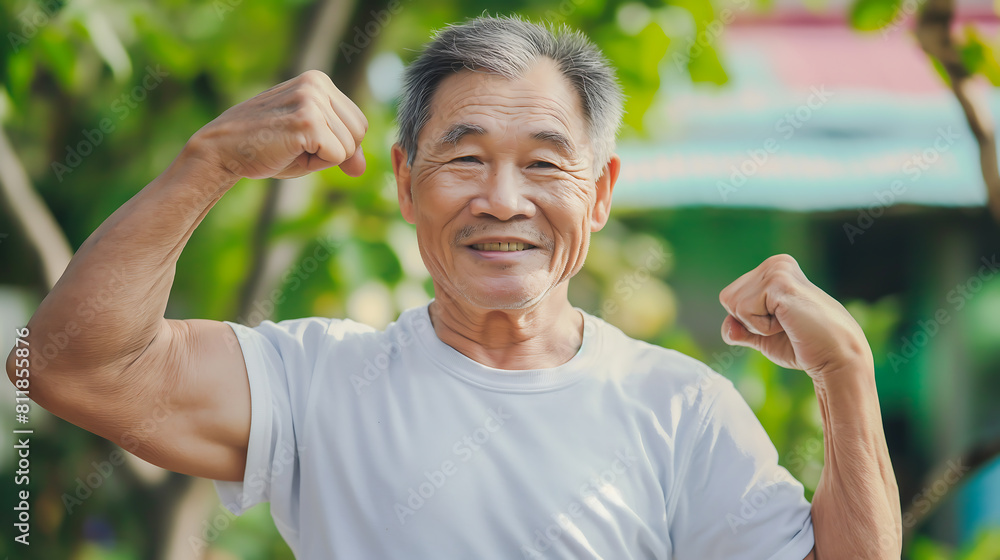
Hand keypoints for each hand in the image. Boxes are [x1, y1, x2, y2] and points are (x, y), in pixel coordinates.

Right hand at [186, 70, 367, 180]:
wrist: (221, 151)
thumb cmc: (264, 148)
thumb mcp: (311, 144)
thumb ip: (342, 149)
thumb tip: (363, 167)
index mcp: (318, 80)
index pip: (358, 123)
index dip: (337, 144)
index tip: (302, 140)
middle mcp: (317, 83)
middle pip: (359, 133)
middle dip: (334, 151)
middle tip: (295, 145)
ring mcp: (312, 100)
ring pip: (350, 146)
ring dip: (322, 158)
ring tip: (289, 147)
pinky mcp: (308, 121)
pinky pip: (338, 156)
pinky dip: (316, 164)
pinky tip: (287, 151)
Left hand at [718, 254, 872, 379]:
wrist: (836, 357)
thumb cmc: (804, 346)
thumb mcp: (762, 336)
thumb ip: (741, 329)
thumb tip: (727, 328)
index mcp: (773, 269)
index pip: (730, 298)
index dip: (748, 322)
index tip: (780, 324)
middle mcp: (775, 263)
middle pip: (727, 299)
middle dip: (750, 322)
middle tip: (785, 325)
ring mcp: (778, 269)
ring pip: (733, 305)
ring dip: (757, 325)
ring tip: (788, 323)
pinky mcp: (779, 282)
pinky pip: (744, 311)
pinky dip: (762, 327)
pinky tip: (789, 323)